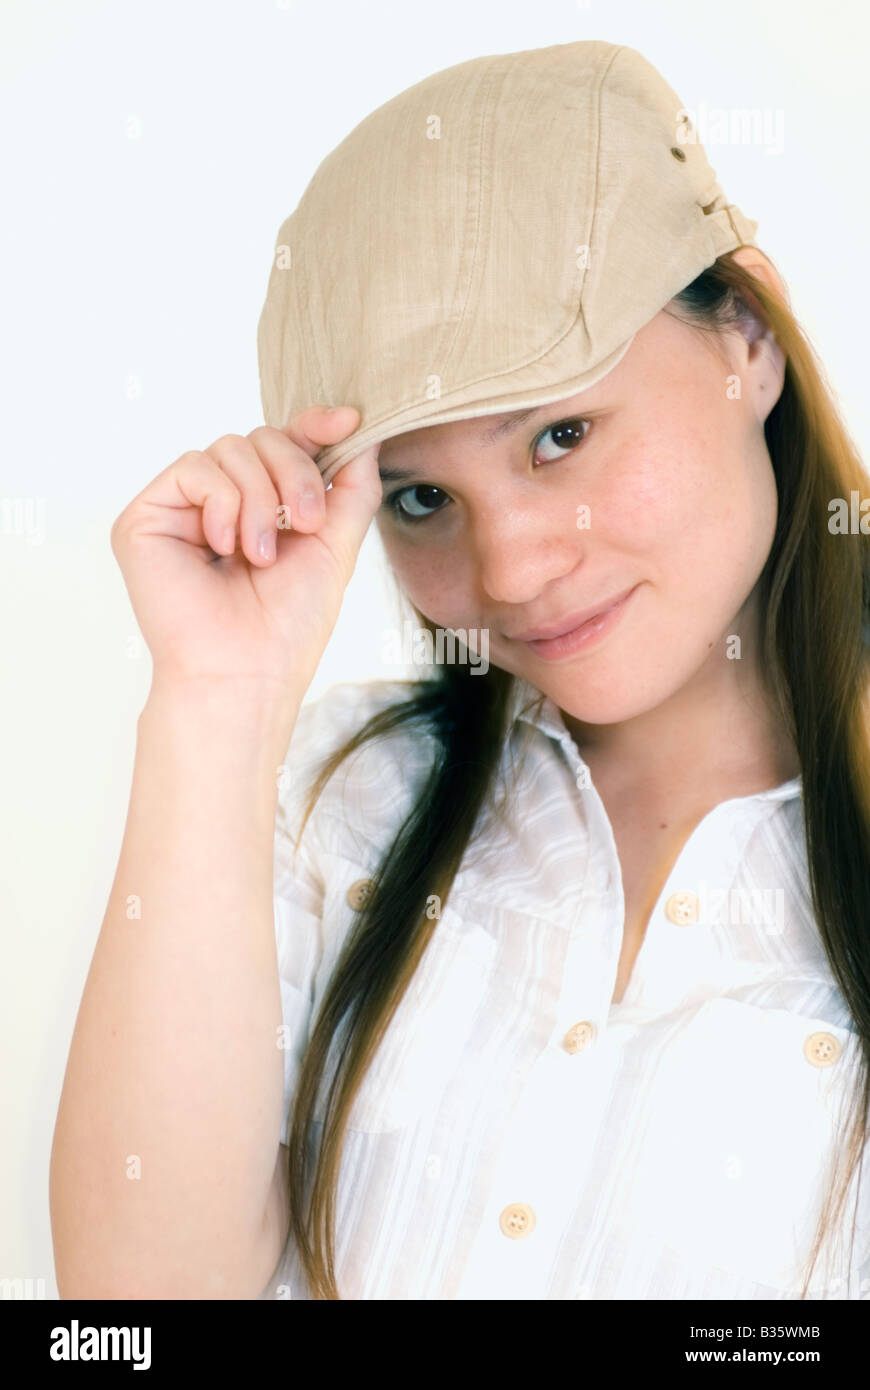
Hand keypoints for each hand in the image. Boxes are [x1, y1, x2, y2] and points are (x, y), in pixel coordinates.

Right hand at [110, 406, 380, 698]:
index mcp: (263, 509)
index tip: (347, 421)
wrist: (245, 671)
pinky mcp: (146, 517)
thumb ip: (351, 487)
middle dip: (295, 473)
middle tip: (307, 523)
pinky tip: (225, 547)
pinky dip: (221, 502)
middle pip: (260, 437)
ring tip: (260, 555)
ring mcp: (182, 509)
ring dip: (260, 499)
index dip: (313, 426)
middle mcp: (220, 504)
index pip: (284, 445)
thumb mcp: (336, 545)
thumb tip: (358, 427)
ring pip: (229, 447)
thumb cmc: (288, 626)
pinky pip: (194, 467)